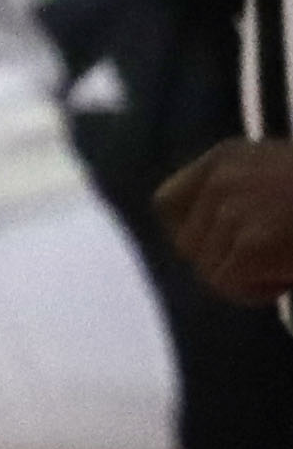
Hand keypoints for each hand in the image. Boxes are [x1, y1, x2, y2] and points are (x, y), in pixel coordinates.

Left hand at [165, 142, 292, 301]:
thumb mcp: (275, 177)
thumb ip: (238, 197)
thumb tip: (200, 244)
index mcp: (225, 158)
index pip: (168, 202)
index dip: (190, 232)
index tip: (220, 246)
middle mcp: (220, 179)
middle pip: (187, 245)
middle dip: (224, 261)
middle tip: (270, 261)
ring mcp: (232, 211)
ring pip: (209, 270)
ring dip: (245, 278)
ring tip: (285, 264)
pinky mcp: (251, 245)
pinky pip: (230, 285)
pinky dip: (258, 290)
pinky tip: (286, 277)